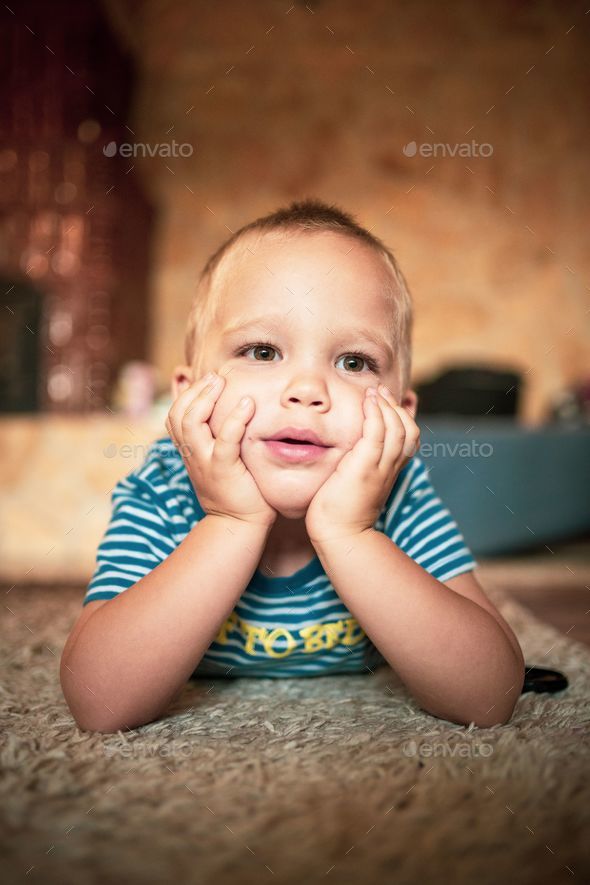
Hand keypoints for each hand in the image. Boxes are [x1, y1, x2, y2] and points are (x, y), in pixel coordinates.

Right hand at [165, 372, 276, 528]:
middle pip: (178, 413)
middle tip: (216, 377)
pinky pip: (225, 440)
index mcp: (189, 450)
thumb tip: (226, 411)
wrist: (238, 524)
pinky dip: (235, 420)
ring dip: (206, 398)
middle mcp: (192, 454)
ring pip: (191, 422)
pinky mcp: (223, 469)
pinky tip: (248, 405)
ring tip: (223, 383)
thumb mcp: (219, 459)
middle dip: (195, 390)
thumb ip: (217, 437)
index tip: (208, 379)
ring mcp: (205, 461)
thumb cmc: (235, 489)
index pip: (175, 415)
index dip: (187, 393)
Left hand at [305, 384, 419, 543]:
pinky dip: (376, 413)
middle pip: (408, 430)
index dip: (402, 417)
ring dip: (387, 405)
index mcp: (390, 472)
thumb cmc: (340, 511)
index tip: (386, 401)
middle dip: (397, 406)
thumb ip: (357, 464)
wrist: (339, 534)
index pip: (409, 438)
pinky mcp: (364, 467)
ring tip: (374, 392)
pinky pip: (378, 433)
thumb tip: (350, 452)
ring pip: (397, 428)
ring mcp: (379, 468)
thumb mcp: (354, 482)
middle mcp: (390, 468)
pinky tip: (368, 401)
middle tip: (380, 390)